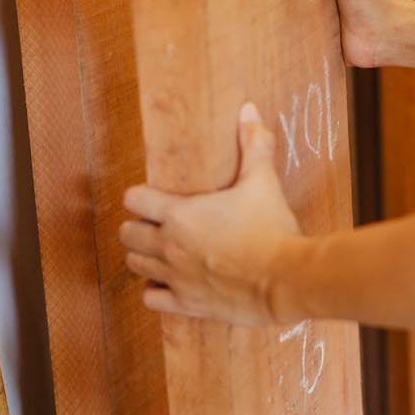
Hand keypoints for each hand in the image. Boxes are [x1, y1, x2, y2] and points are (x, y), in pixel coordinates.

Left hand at [120, 103, 304, 325]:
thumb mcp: (263, 183)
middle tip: (157, 223)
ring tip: (161, 250)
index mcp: (180, 214)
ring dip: (143, 255)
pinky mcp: (187, 303)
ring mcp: (175, 277)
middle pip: (127, 234)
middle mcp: (169, 246)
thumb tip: (249, 111)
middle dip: (138, 226)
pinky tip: (169, 282)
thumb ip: (253, 146)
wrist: (287, 279)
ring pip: (134, 265)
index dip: (140, 196)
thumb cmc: (272, 230)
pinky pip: (151, 299)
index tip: (153, 196)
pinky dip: (155, 290)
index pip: (133, 199)